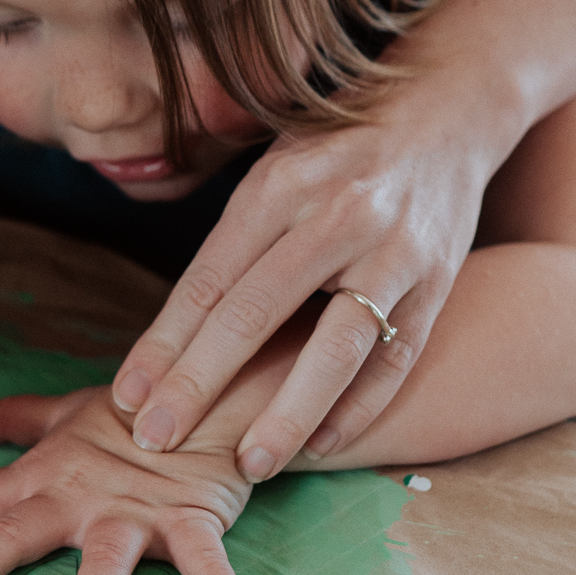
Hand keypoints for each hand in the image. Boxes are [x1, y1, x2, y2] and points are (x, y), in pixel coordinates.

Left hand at [0, 386, 249, 574]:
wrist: (212, 391)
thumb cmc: (134, 411)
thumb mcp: (68, 414)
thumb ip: (13, 421)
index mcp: (46, 475)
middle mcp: (79, 497)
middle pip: (16, 535)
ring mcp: (133, 512)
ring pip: (106, 560)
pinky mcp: (190, 520)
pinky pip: (203, 559)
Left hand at [112, 93, 504, 481]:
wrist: (447, 111)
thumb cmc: (335, 151)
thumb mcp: (273, 170)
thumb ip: (230, 242)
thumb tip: (169, 338)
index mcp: (280, 184)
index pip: (209, 279)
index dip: (164, 343)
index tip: (128, 395)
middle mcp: (337, 214)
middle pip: (255, 313)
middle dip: (199, 384)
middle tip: (157, 439)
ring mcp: (394, 251)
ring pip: (335, 348)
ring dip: (287, 414)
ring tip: (248, 463)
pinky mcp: (439, 281)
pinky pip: (395, 360)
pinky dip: (358, 408)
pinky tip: (320, 445)